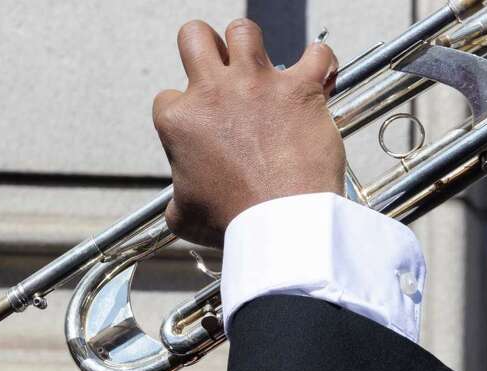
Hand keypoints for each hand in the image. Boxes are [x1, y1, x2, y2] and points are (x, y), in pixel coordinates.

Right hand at [152, 19, 342, 246]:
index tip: (198, 129)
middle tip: (215, 65)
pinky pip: (316, 54)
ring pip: (243, 30)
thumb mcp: (183, 217)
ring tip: (257, 64)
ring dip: (249, 44)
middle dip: (202, 47)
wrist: (280, 223)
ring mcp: (257, 84)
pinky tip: (316, 75)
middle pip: (194, 37)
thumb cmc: (234, 221)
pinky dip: (318, 63)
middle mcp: (214, 93)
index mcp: (180, 121)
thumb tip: (182, 204)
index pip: (168, 98)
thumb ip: (178, 200)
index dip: (182, 113)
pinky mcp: (300, 87)